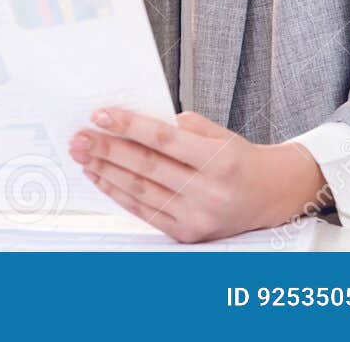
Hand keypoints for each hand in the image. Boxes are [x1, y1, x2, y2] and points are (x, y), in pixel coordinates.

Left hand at [69, 108, 329, 242]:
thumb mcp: (216, 133)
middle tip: (79, 137)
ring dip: (105, 171)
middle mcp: (209, 191)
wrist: (269, 196)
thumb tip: (129, 122)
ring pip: (140, 191)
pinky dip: (118, 193)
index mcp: (219, 159)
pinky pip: (145, 211)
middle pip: (146, 167)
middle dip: (106, 150)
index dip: (129, 126)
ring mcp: (197, 217)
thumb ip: (177, 127)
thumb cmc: (237, 158)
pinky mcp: (187, 234)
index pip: (163, 139)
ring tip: (82, 155)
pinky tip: (101, 176)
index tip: (99, 115)